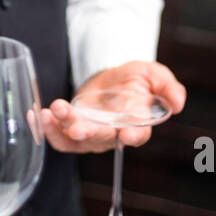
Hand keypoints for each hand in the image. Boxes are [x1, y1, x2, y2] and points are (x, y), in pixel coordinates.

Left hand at [41, 60, 185, 154]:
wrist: (112, 77)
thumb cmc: (136, 79)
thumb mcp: (154, 74)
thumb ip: (167, 87)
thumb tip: (179, 103)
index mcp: (136, 123)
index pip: (137, 134)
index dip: (133, 135)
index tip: (126, 133)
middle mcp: (112, 134)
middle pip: (100, 139)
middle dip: (87, 133)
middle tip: (76, 127)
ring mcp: (90, 135)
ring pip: (75, 140)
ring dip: (62, 128)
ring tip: (53, 110)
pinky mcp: (71, 131)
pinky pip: (58, 137)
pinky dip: (46, 128)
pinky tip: (37, 114)